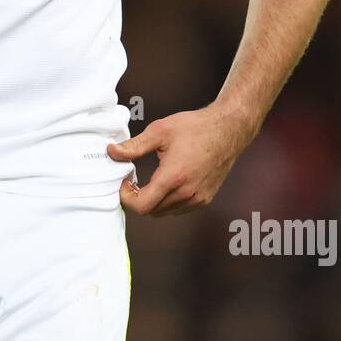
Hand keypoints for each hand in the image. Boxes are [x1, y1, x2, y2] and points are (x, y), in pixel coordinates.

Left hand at [107, 104, 253, 216]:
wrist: (227, 130)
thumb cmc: (196, 128)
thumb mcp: (159, 131)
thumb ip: (133, 146)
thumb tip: (112, 152)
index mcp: (172, 177)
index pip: (141, 206)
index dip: (126, 198)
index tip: (124, 183)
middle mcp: (186, 193)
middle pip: (151, 211)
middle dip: (137, 199)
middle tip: (132, 181)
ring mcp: (197, 198)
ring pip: (164, 212)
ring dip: (153, 201)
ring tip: (149, 181)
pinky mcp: (205, 199)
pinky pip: (179, 209)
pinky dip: (168, 202)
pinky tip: (167, 183)